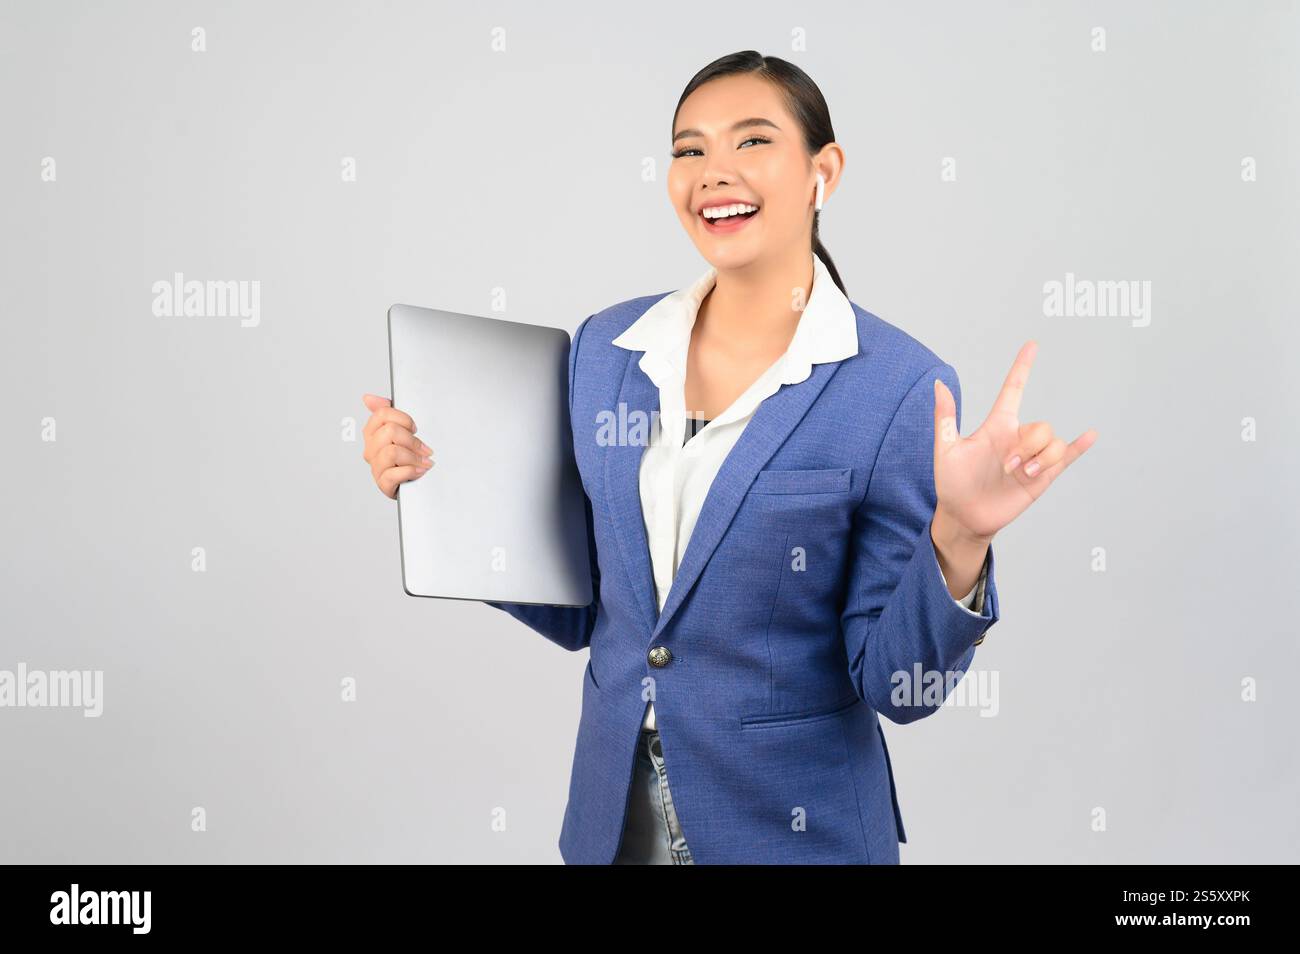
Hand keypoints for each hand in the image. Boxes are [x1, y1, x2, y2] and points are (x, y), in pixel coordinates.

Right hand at [361, 393, 434, 498]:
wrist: (416, 483)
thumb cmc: (407, 456)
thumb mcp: (401, 431)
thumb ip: (386, 412)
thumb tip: (368, 398)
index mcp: (372, 433)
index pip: (382, 414)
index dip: (403, 419)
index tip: (414, 428)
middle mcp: (371, 449)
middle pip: (389, 431)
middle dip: (412, 440)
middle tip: (424, 449)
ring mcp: (376, 467)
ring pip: (392, 452)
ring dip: (414, 457)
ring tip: (424, 462)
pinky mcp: (383, 484)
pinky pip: (393, 474)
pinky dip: (410, 471)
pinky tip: (419, 471)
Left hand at [932, 341, 1096, 540]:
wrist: (964, 516)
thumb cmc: (952, 482)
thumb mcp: (945, 449)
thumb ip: (945, 417)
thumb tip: (939, 382)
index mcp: (996, 426)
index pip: (1014, 390)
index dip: (1023, 367)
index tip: (1032, 345)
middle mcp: (1017, 438)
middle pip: (1041, 426)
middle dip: (1027, 446)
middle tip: (1006, 466)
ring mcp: (1031, 457)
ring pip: (1053, 443)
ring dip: (1040, 459)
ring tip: (1020, 475)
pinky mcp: (1041, 476)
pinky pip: (1066, 456)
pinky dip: (1079, 446)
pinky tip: (1089, 436)